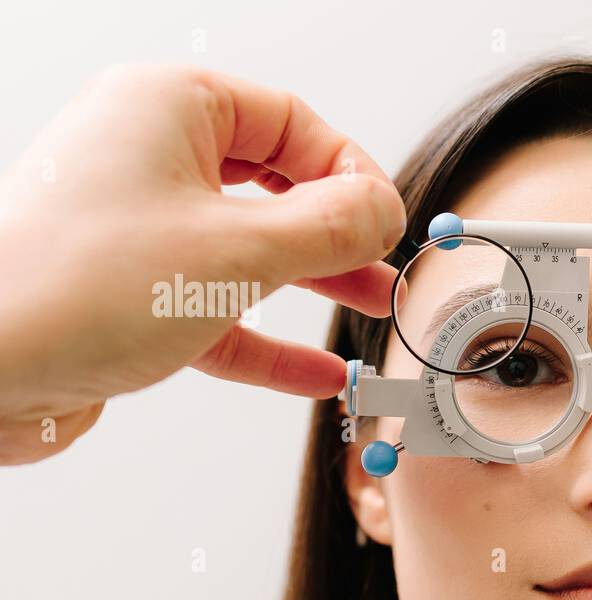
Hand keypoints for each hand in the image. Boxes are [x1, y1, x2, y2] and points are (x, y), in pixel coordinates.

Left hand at [0, 63, 407, 463]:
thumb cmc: (80, 289)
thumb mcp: (240, 252)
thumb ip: (330, 228)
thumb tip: (384, 211)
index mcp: (169, 110)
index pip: (292, 122)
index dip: (351, 172)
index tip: (387, 223)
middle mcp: (149, 159)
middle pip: (273, 184)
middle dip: (337, 231)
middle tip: (382, 265)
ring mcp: (136, 229)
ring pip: (249, 249)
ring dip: (312, 284)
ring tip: (367, 310)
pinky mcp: (129, 296)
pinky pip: (218, 309)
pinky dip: (269, 339)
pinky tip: (316, 373)